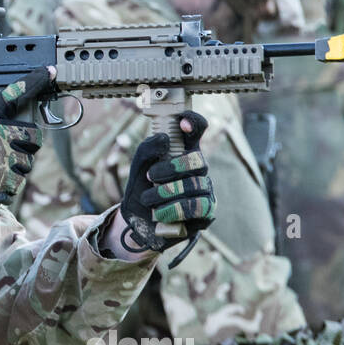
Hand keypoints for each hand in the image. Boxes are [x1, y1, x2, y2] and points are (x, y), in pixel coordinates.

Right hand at [0, 66, 53, 212]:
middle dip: (27, 144)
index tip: (50, 71)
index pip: (16, 94)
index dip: (35, 81)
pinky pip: (18, 180)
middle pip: (34, 136)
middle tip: (12, 149)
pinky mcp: (9, 178)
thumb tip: (1, 121)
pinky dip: (8, 183)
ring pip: (27, 162)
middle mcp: (3, 134)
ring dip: (17, 166)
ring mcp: (8, 157)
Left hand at [118, 111, 214, 263]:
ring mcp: (205, 191)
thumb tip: (164, 140)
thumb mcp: (138, 167)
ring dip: (165, 193)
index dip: (194, 123)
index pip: (197, 130)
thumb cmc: (142, 189)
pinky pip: (197, 207)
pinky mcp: (206, 213)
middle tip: (151, 176)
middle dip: (170, 169)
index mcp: (184, 152)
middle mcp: (199, 170)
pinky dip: (173, 210)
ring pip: (194, 186)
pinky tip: (159, 214)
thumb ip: (147, 149)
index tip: (182, 124)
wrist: (137, 221)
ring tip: (148, 200)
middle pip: (197, 160)